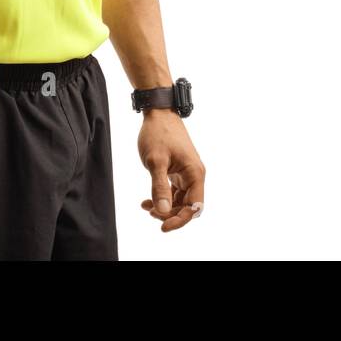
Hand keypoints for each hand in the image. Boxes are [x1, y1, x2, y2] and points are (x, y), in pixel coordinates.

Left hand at [138, 109, 204, 231]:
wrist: (158, 113)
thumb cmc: (158, 134)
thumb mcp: (156, 161)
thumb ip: (159, 187)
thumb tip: (164, 212)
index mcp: (195, 173)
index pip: (195, 207)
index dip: (181, 220)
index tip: (163, 227)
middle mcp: (194, 175)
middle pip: (188, 206)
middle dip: (170, 214)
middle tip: (150, 213)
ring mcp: (186, 173)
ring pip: (180, 200)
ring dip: (165, 207)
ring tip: (146, 207)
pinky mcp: (178, 171)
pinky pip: (174, 192)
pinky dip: (162, 198)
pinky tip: (147, 201)